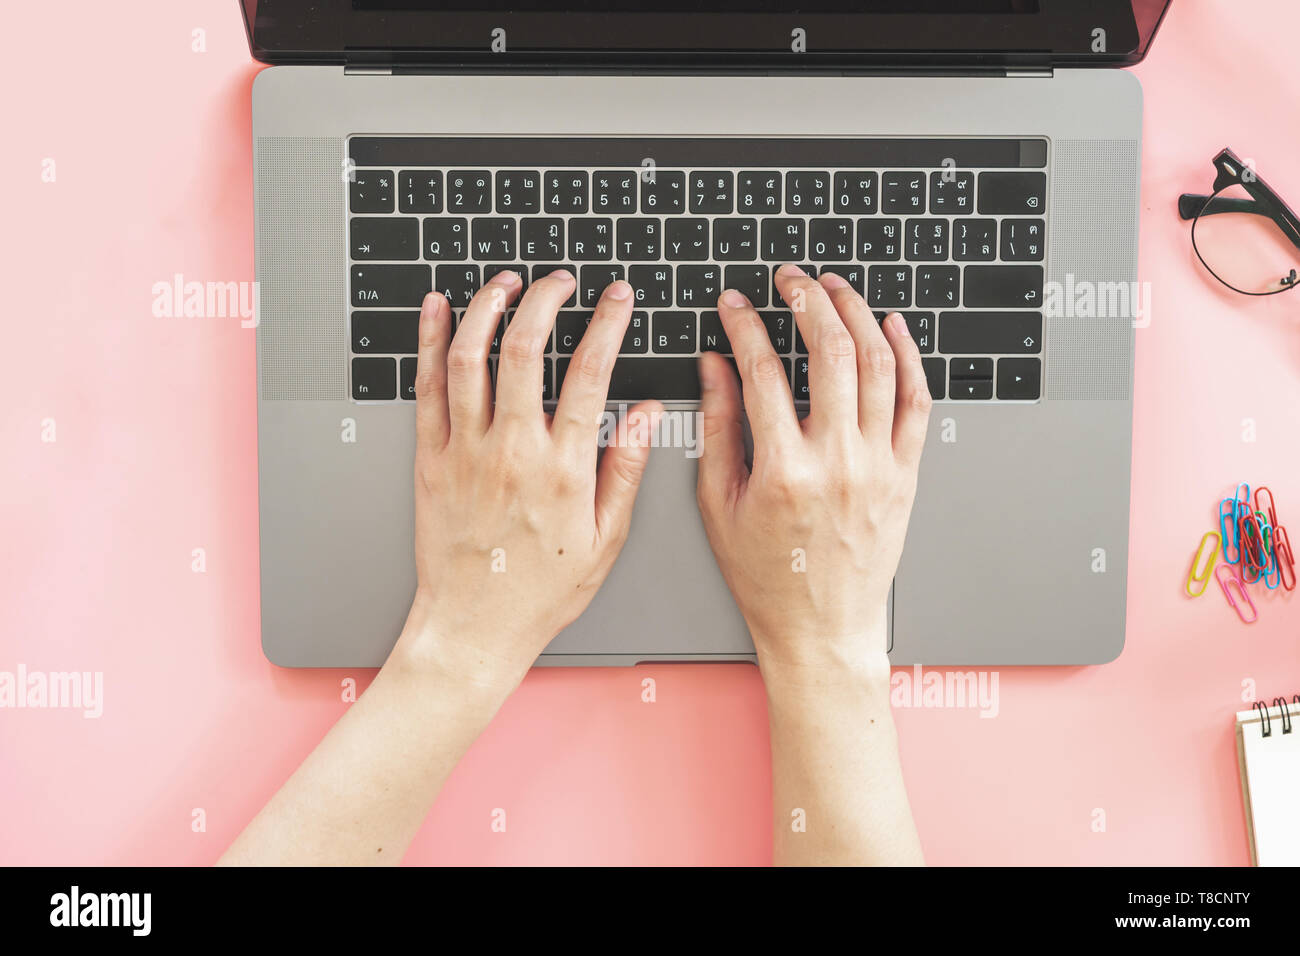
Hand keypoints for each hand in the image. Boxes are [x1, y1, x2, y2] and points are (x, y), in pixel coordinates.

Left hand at [397, 270, 660, 689]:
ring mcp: (465, 450)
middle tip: (560, 282)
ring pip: (471, 355)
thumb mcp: (605, 540)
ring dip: (488, 306)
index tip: (617, 298)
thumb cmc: (537, 591)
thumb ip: (624, 471)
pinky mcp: (430, 458)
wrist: (472, 627)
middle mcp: (511, 450)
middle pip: (527, 348)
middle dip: (546, 298)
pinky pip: (426, 386)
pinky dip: (430, 340)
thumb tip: (644, 416)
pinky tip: (437, 308)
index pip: (591, 374)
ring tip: (505, 282)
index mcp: (562, 469)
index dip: (607, 324)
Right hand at [695, 265, 931, 682]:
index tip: (734, 304)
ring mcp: (879, 466)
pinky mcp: (906, 474)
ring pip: (878, 365)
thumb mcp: (719, 505)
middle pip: (829, 353)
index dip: (744, 326)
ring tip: (834, 288)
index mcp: (783, 471)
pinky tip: (890, 326)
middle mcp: (837, 462)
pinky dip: (907, 355)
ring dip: (856, 313)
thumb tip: (715, 365)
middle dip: (806, 300)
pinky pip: (916, 400)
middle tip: (790, 280)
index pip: (762, 371)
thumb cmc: (767, 576)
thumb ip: (719, 428)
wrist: (823, 627)